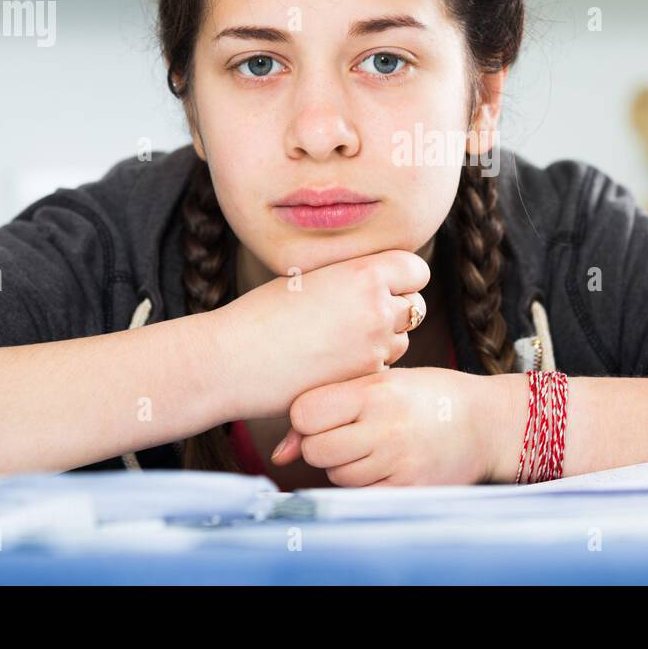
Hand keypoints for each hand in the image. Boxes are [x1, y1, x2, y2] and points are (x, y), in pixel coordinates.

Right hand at [211, 249, 429, 418]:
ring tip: (340, 341)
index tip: (385, 284)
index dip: (403, 277)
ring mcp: (373, 347)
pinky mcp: (363, 379)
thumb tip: (378, 279)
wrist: (231, 359)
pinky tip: (331, 365)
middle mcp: (376, 308)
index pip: (417, 269)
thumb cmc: (261, 314)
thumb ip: (350, 278)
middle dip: (396, 310)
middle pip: (415, 306)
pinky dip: (364, 368)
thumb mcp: (309, 278)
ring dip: (383, 341)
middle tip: (362, 316)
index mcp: (363, 273)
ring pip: (401, 341)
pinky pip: (381, 369)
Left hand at [270, 367, 499, 485]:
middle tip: (348, 431)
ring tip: (372, 444)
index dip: (308, 416)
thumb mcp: (384, 383)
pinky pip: (360, 495)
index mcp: (377, 392)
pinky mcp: (408, 490)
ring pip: (336, 475)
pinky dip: (364, 484)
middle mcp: (386, 428)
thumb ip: (331, 405)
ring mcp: (398, 463)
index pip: (305, 412)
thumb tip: (280, 453)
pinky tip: (385, 464)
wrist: (487, 423)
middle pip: (316, 449)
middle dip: (322, 444)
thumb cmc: (429, 396)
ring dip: (344, 465)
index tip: (325, 412)